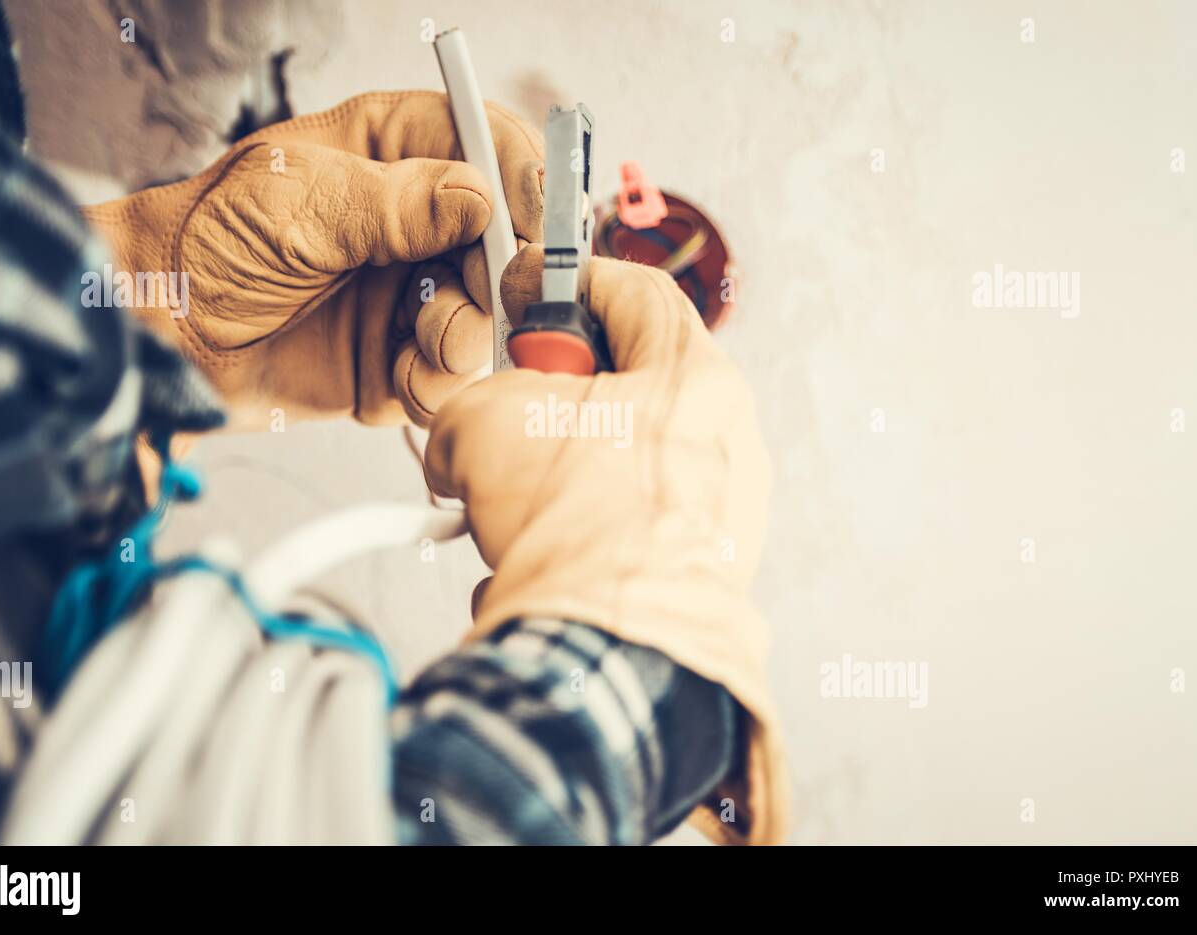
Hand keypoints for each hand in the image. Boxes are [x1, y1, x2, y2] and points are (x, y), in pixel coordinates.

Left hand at [84, 92, 543, 427]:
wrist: (158, 332)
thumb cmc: (206, 240)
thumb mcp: (296, 204)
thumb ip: (391, 205)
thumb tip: (477, 198)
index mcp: (394, 153)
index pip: (487, 144)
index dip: (519, 179)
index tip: (524, 220)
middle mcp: (415, 223)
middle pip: (505, 241)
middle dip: (497, 277)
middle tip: (475, 297)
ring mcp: (411, 292)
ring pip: (486, 317)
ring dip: (461, 337)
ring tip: (416, 341)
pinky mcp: (398, 359)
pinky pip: (449, 378)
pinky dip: (433, 385)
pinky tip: (397, 376)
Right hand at [423, 247, 787, 844]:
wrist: (612, 658)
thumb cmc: (580, 534)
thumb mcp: (487, 422)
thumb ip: (476, 398)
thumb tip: (467, 434)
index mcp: (697, 379)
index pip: (636, 289)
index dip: (568, 280)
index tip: (530, 294)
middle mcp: (729, 443)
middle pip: (632, 385)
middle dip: (554, 400)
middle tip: (508, 417)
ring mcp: (726, 516)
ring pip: (626, 467)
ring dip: (561, 478)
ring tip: (514, 508)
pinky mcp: (708, 578)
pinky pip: (633, 534)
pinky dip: (583, 542)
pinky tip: (540, 564)